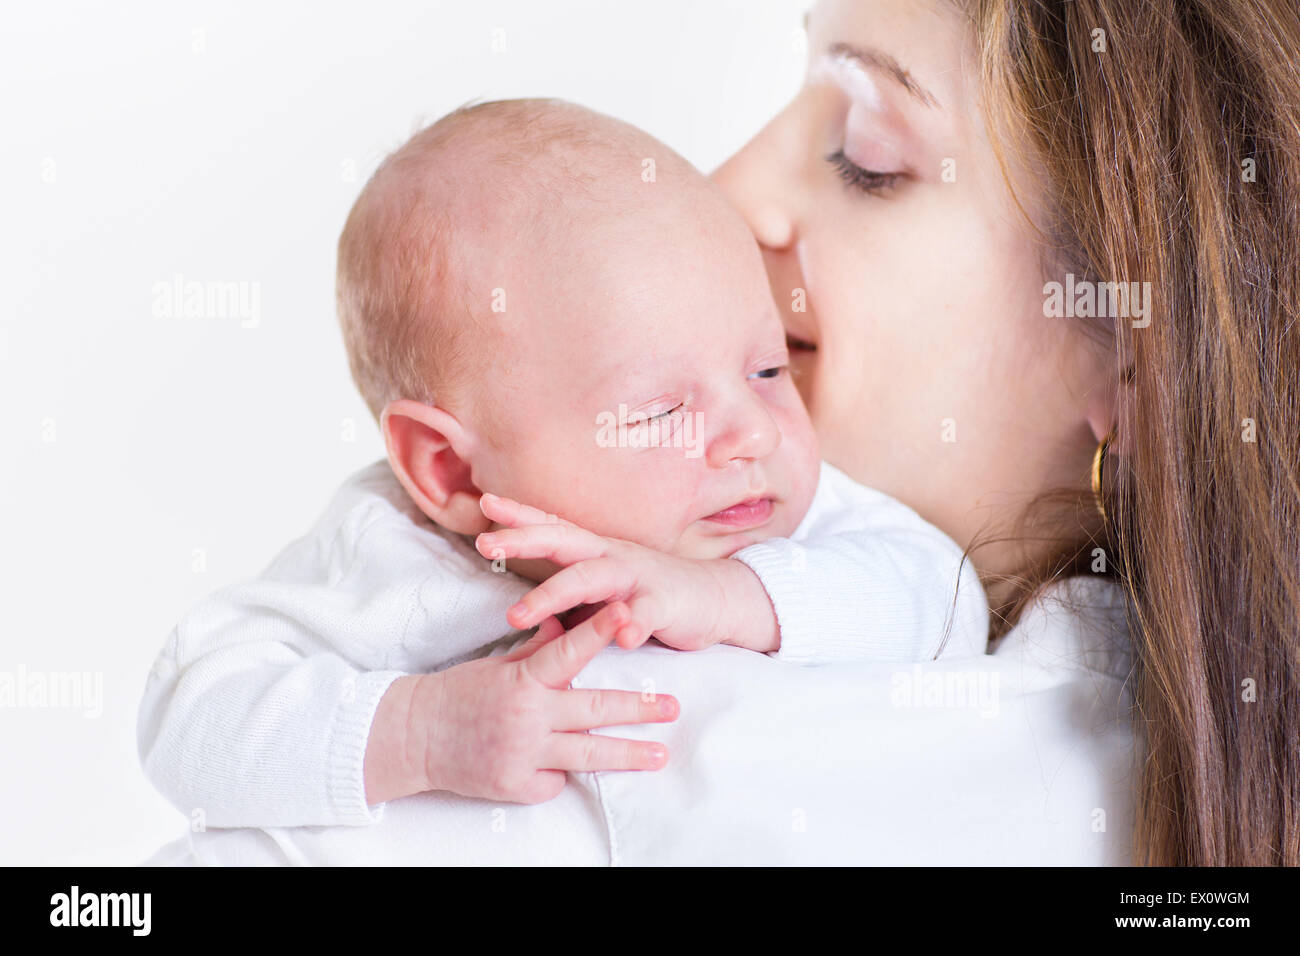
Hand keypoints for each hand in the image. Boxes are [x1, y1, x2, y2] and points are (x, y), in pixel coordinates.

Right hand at [412, 601, 677, 803]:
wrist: (412, 736)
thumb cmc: (457, 693)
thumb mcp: (497, 664)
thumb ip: (537, 650)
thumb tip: (567, 626)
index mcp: (523, 679)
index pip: (568, 650)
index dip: (599, 630)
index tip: (628, 611)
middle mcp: (527, 716)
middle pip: (595, 711)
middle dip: (640, 709)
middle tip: (673, 706)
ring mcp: (523, 754)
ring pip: (588, 756)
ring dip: (629, 754)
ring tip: (660, 754)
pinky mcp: (515, 785)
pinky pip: (554, 783)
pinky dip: (562, 775)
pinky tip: (570, 771)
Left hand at [474, 493, 778, 652]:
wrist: (716, 598)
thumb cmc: (651, 595)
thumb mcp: (604, 590)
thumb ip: (568, 596)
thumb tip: (523, 606)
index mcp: (596, 551)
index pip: (553, 526)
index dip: (520, 514)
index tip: (483, 502)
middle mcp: (613, 556)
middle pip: (563, 542)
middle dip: (522, 541)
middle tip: (484, 544)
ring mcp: (638, 578)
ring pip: (591, 578)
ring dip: (553, 595)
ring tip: (517, 615)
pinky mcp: (664, 604)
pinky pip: (646, 612)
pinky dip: (633, 623)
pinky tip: (625, 638)